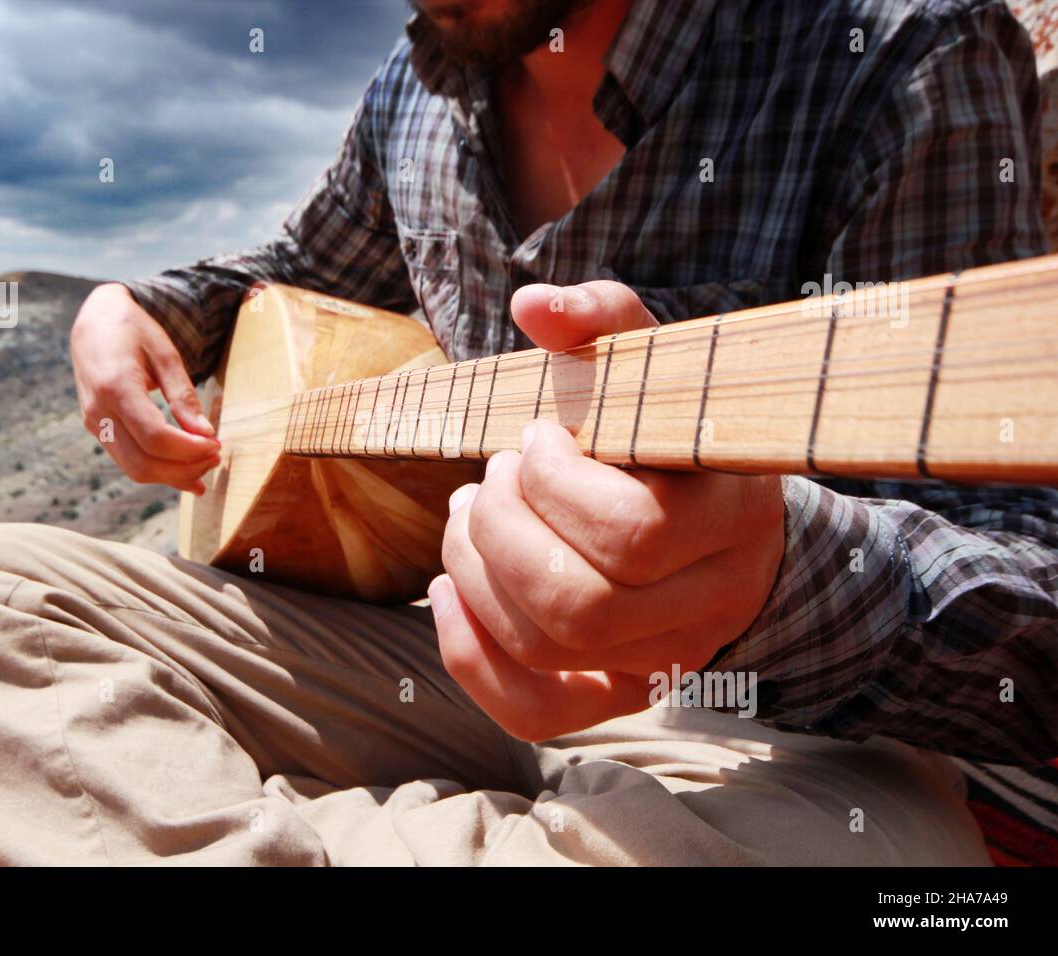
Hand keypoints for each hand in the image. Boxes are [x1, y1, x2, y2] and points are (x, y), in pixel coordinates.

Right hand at [71, 283, 219, 493]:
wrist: (94, 322)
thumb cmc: (133, 331)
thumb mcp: (165, 354)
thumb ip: (184, 395)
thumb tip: (206, 434)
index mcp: (115, 387)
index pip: (155, 437)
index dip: (189, 449)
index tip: (216, 444)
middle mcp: (98, 412)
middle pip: (144, 462)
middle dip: (184, 469)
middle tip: (215, 458)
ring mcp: (94, 424)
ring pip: (135, 469)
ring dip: (173, 475)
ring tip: (204, 464)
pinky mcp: (97, 430)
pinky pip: (128, 461)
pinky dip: (158, 470)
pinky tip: (184, 469)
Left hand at [428, 281, 784, 741]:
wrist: (721, 513)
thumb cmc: (669, 430)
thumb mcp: (649, 363)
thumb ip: (600, 319)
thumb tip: (532, 305)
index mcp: (730, 518)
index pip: (631, 533)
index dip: (555, 485)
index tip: (534, 439)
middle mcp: (708, 604)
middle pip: (580, 605)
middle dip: (502, 532)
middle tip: (489, 478)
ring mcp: (664, 658)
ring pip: (550, 650)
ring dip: (476, 575)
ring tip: (466, 515)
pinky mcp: (619, 690)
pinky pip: (536, 711)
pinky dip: (471, 658)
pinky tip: (447, 592)